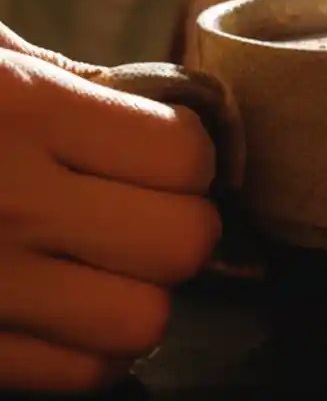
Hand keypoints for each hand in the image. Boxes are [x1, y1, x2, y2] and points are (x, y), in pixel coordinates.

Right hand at [0, 23, 219, 391]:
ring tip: (108, 269)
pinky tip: (61, 312)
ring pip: (139, 324)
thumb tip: (152, 112)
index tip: (161, 151)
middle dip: (180, 228)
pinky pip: (73, 377)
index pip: (183, 155)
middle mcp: (5, 205)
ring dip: (140, 297)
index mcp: (16, 110)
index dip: (186, 155)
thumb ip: (53, 79)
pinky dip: (88, 351)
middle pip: (182, 244)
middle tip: (144, 213)